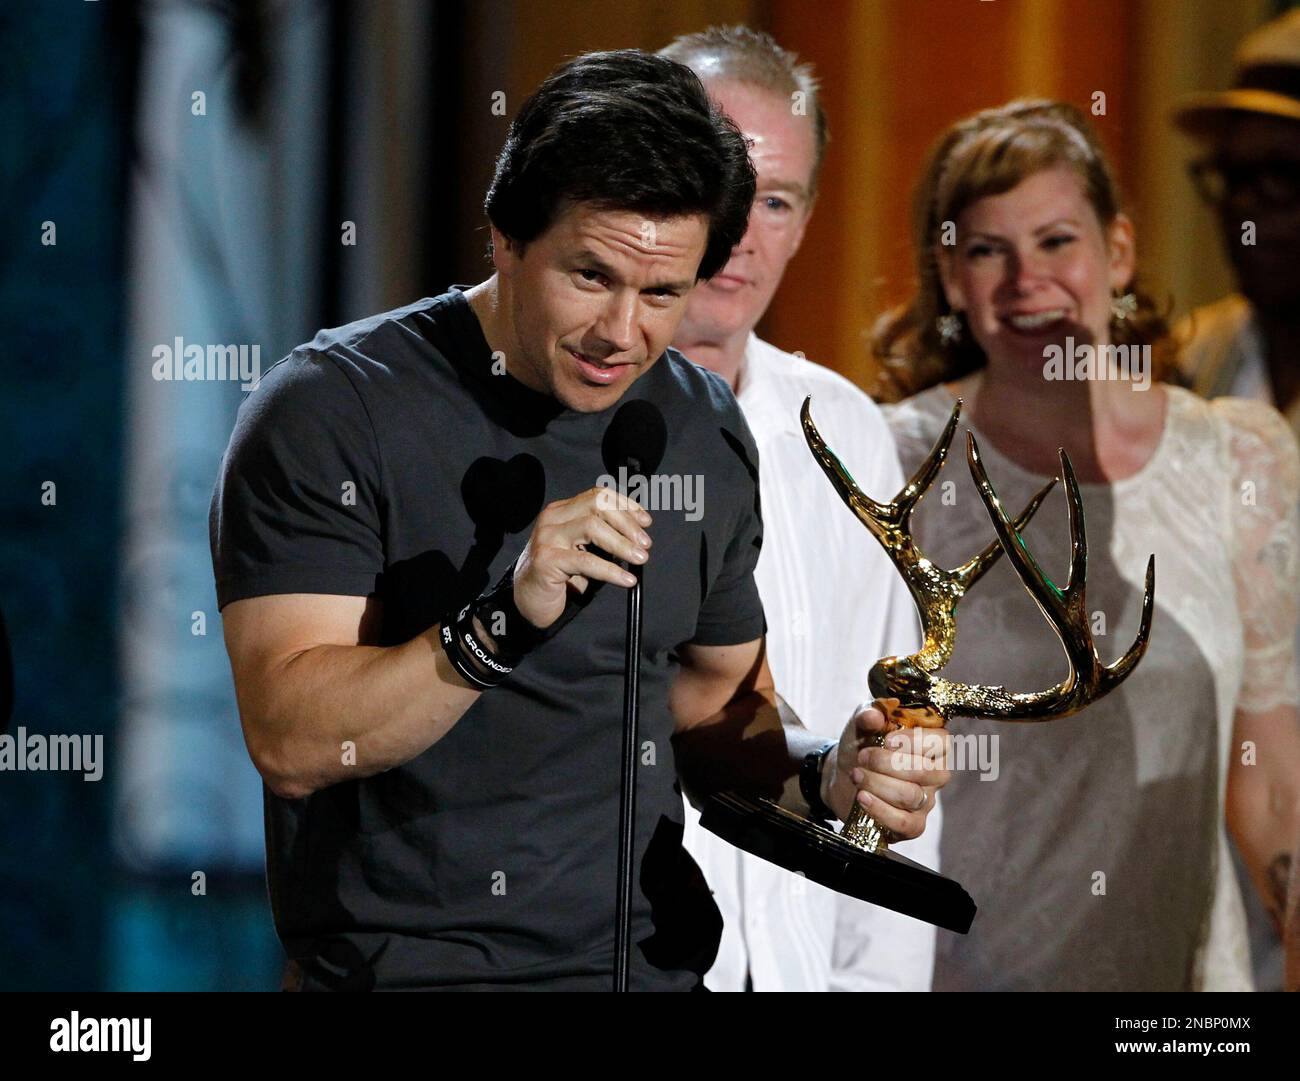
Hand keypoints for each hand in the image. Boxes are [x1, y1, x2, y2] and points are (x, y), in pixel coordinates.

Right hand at [511, 487, 651, 629]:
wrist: (530, 600)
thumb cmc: (560, 575)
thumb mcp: (584, 548)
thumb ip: (603, 536)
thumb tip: (638, 535)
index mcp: (562, 511)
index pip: (598, 495)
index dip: (626, 505)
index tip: (646, 521)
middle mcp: (553, 518)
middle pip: (597, 506)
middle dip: (627, 523)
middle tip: (645, 544)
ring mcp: (547, 537)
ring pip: (592, 527)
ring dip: (622, 544)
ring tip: (640, 559)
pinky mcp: (546, 560)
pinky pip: (586, 561)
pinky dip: (611, 570)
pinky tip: (626, 580)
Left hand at [821, 700, 950, 839]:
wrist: (842, 775)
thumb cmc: (861, 744)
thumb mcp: (861, 724)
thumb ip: (868, 714)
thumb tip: (873, 716)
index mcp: (932, 744)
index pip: (941, 741)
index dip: (915, 741)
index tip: (887, 740)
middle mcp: (936, 773)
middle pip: (925, 771)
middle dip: (886, 763)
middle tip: (862, 757)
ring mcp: (927, 801)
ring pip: (911, 796)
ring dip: (877, 783)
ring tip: (856, 774)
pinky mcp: (913, 825)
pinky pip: (905, 823)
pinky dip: (880, 810)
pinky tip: (862, 797)